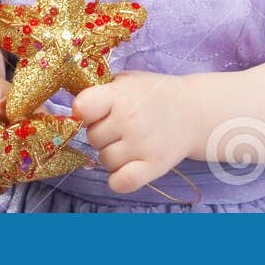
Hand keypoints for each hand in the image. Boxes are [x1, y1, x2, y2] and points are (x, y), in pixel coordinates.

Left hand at [72, 71, 202, 194]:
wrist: (192, 111)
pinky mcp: (154, 166)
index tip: (91, 112)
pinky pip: (120, 183)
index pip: (83, 107)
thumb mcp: (126, 81)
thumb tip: (71, 107)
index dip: (82, 112)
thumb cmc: (152, 94)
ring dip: (111, 155)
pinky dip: (118, 179)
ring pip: (104, 161)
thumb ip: (100, 91)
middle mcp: (130, 120)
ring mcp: (142, 145)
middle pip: (92, 138)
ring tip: (127, 142)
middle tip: (118, 127)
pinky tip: (126, 166)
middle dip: (101, 134)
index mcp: (120, 95)